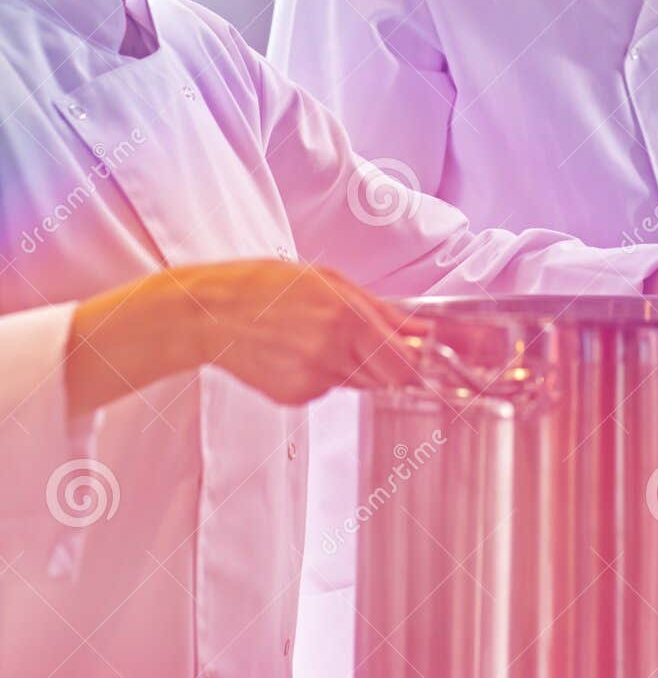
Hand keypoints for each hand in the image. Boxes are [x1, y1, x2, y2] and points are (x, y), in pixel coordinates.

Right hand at [66, 260, 424, 413]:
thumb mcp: (328, 280)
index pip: (406, 360)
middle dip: (388, 362)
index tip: (430, 360)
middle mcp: (332, 352)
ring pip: (357, 381)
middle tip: (362, 338)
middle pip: (387, 376)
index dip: (421, 363)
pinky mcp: (295, 397)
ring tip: (314, 336)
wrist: (207, 314)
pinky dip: (322, 373)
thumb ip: (379, 308)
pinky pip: (327, 388)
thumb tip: (419, 329)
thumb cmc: (263, 286)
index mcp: (346, 316)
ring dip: (351, 363)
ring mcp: (312, 379)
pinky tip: (295, 351)